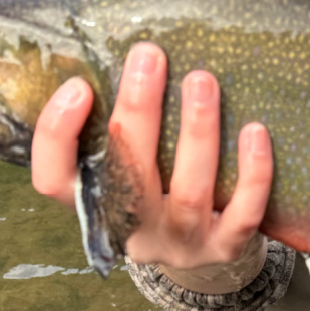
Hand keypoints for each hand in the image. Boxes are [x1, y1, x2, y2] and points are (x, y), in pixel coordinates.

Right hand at [31, 42, 272, 289]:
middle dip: (137, 110)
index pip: (54, 180)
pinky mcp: (225, 250)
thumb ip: (120, 129)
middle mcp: (133, 229)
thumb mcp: (128, 169)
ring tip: (202, 80)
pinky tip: (255, 130)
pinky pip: (242, 214)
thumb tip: (122, 54)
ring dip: (196, 132)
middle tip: (150, 56)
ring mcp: (180, 244)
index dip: (58, 135)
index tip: (79, 86)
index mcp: (96, 206)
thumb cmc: (161, 192)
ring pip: (188, 191)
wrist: (206, 256)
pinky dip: (252, 173)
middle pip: (127, 174)